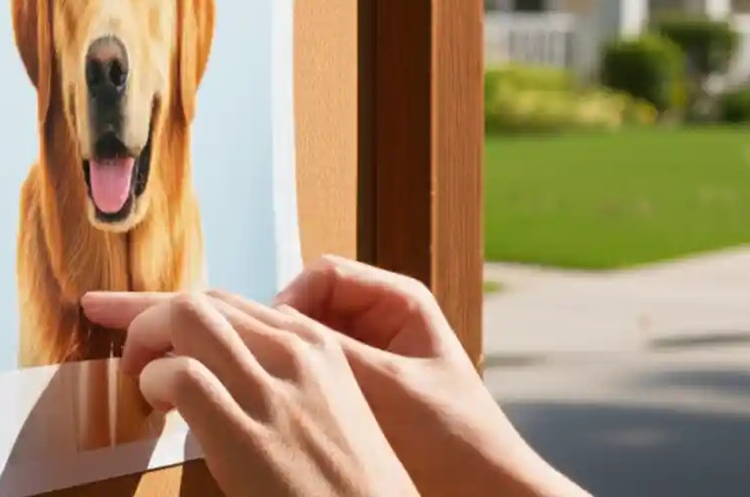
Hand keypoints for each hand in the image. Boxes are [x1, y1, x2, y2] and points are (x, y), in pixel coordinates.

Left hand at [82, 289, 417, 496]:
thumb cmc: (353, 484)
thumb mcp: (331, 407)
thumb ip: (287, 378)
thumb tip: (229, 370)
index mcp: (318, 345)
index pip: (232, 301)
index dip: (180, 308)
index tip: (147, 320)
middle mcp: (296, 353)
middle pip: (204, 300)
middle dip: (151, 315)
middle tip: (133, 354)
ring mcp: (271, 389)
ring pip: (186, 318)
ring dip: (147, 341)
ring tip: (142, 380)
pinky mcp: (245, 433)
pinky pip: (178, 376)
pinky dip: (153, 383)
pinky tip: (160, 407)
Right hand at [275, 256, 588, 496]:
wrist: (485, 494)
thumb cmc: (457, 439)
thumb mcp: (389, 388)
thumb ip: (332, 352)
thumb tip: (270, 325)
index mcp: (400, 301)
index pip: (324, 275)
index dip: (290, 300)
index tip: (267, 339)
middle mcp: (383, 321)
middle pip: (312, 308)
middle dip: (287, 336)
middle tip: (263, 370)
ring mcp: (372, 357)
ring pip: (311, 345)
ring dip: (293, 365)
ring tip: (277, 393)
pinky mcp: (363, 392)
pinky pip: (319, 378)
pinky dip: (302, 389)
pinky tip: (294, 413)